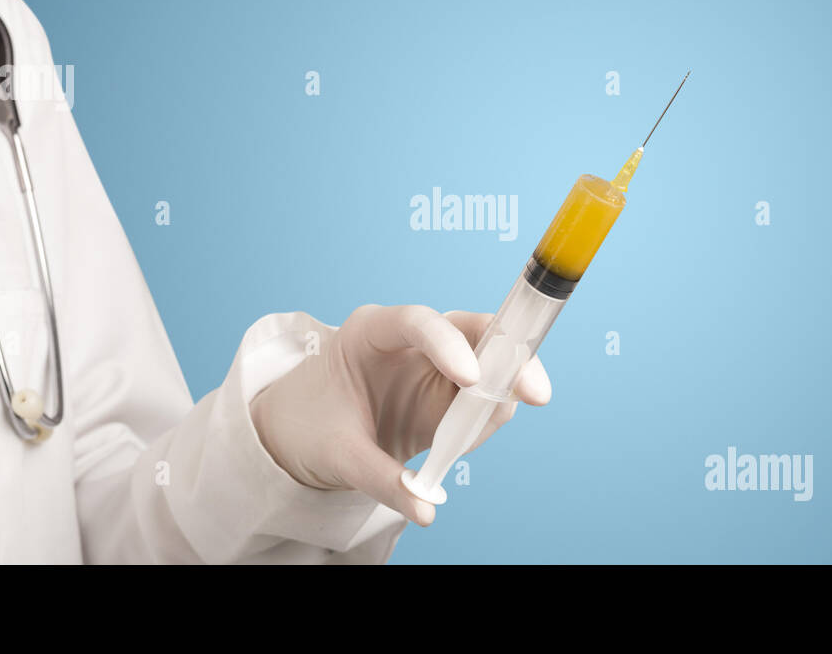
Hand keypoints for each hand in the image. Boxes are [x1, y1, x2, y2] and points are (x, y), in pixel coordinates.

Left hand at [249, 305, 552, 525]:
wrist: (295, 433)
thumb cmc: (307, 427)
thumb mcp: (337, 455)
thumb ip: (382, 477)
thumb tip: (426, 509)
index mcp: (371, 332)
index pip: (417, 323)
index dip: (448, 344)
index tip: (472, 377)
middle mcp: (411, 340)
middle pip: (471, 331)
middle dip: (508, 356)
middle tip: (535, 392)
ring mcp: (434, 365)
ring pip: (488, 364)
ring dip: (503, 393)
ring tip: (481, 431)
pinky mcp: (446, 394)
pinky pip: (482, 402)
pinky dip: (487, 420)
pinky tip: (465, 442)